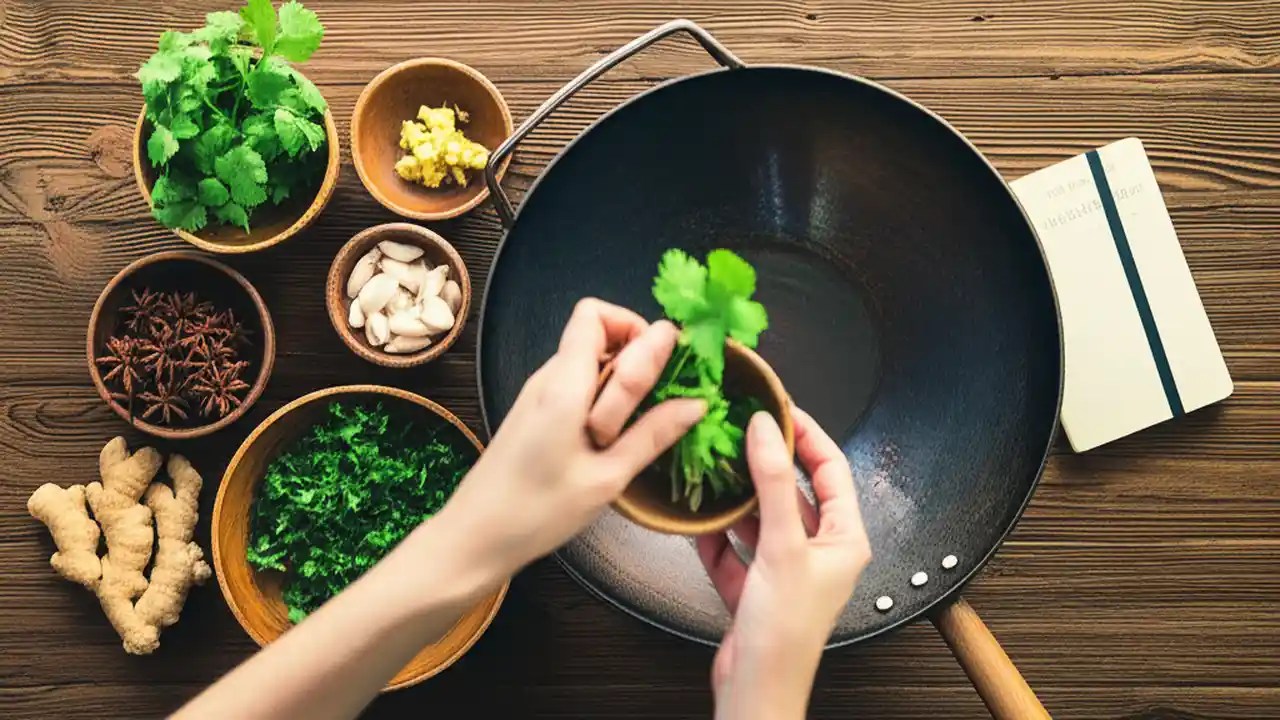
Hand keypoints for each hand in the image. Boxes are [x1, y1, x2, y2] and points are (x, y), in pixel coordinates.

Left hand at [438, 298, 705, 584]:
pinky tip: (611, 443)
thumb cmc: (538, 511)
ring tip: (628, 437)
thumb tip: (697, 401)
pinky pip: (579, 387)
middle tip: (650, 412)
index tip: (663, 370)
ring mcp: (540, 394)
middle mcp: (549, 377)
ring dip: (621, 387)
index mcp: (564, 383)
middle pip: (599, 335)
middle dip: (636, 362)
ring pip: (591, 363)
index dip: (635, 327)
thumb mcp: (607, 477)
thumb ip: (652, 434)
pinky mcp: (537, 414)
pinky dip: (604, 403)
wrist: (474, 537)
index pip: (596, 312)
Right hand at [697, 408, 870, 719]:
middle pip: (793, 490)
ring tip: (715, 468)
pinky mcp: (754, 588)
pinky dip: (716, 535)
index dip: (808, 434)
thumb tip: (767, 429)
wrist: (755, 689)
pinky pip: (734, 548)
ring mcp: (785, 569)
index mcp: (845, 539)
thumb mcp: (782, 545)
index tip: (781, 408)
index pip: (832, 469)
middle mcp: (819, 551)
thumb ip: (774, 483)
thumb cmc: (785, 633)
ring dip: (737, 497)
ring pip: (760, 517)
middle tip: (741, 431)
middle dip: (765, 463)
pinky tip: (698, 520)